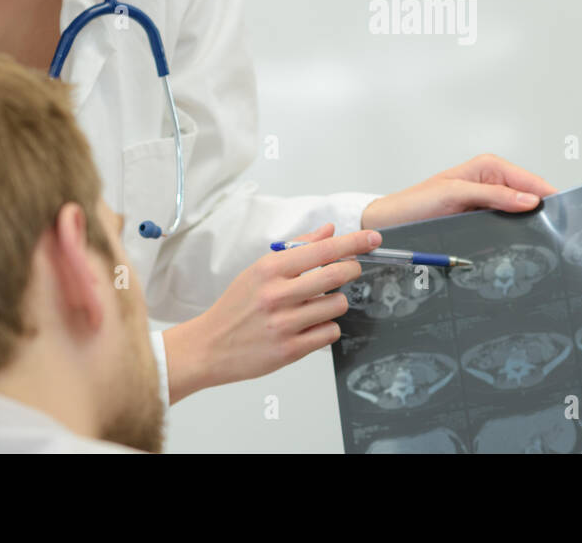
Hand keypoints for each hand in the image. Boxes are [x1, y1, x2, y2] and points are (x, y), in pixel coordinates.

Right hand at [166, 224, 379, 394]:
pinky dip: (327, 327)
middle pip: (336, 275)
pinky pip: (330, 333)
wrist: (209, 346)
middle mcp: (278, 294)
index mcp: (270, 269)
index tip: (372, 238)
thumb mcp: (259, 270)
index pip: (322, 250)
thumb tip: (328, 231)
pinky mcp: (290, 350)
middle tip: (349, 269)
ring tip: (317, 304)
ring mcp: (285, 324)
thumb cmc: (235, 306)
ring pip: (338, 305)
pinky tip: (311, 325)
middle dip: (351, 269)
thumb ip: (296, 249)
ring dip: (335, 303)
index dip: (353, 242)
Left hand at [360, 153, 555, 229]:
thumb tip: (529, 199)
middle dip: (541, 211)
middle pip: (528, 196)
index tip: (564, 212)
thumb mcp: (455, 193)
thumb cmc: (416, 202)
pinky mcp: (482, 220)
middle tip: (556, 232)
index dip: (548, 194)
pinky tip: (519, 244)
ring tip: (542, 240)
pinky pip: (506, 226)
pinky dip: (514, 234)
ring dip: (528, 225)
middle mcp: (491, 182)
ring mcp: (487, 203)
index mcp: (488, 167)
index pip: (529, 179)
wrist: (392, 223)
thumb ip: (493, 194)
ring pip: (520, 213)